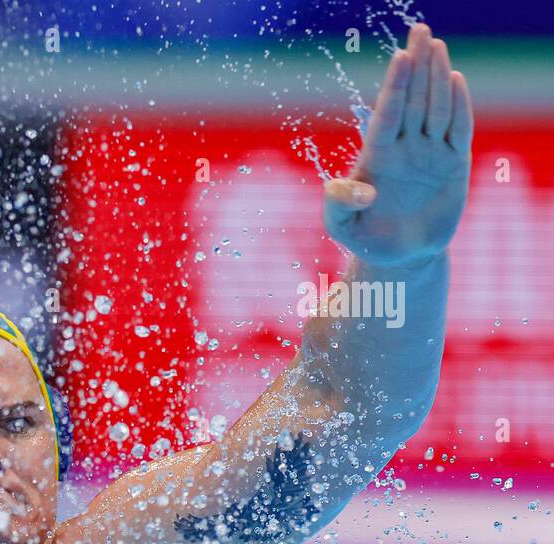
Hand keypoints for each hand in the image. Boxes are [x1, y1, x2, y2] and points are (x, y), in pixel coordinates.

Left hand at [323, 22, 473, 268]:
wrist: (400, 258)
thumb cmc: (366, 239)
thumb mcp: (341, 227)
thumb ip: (339, 204)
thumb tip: (363, 189)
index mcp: (376, 157)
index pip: (387, 115)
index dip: (395, 87)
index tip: (400, 57)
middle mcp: (404, 148)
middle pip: (412, 100)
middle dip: (417, 67)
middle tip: (421, 31)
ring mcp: (429, 153)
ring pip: (435, 108)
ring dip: (438, 78)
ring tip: (437, 46)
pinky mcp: (452, 164)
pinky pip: (458, 130)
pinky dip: (459, 107)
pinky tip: (457, 81)